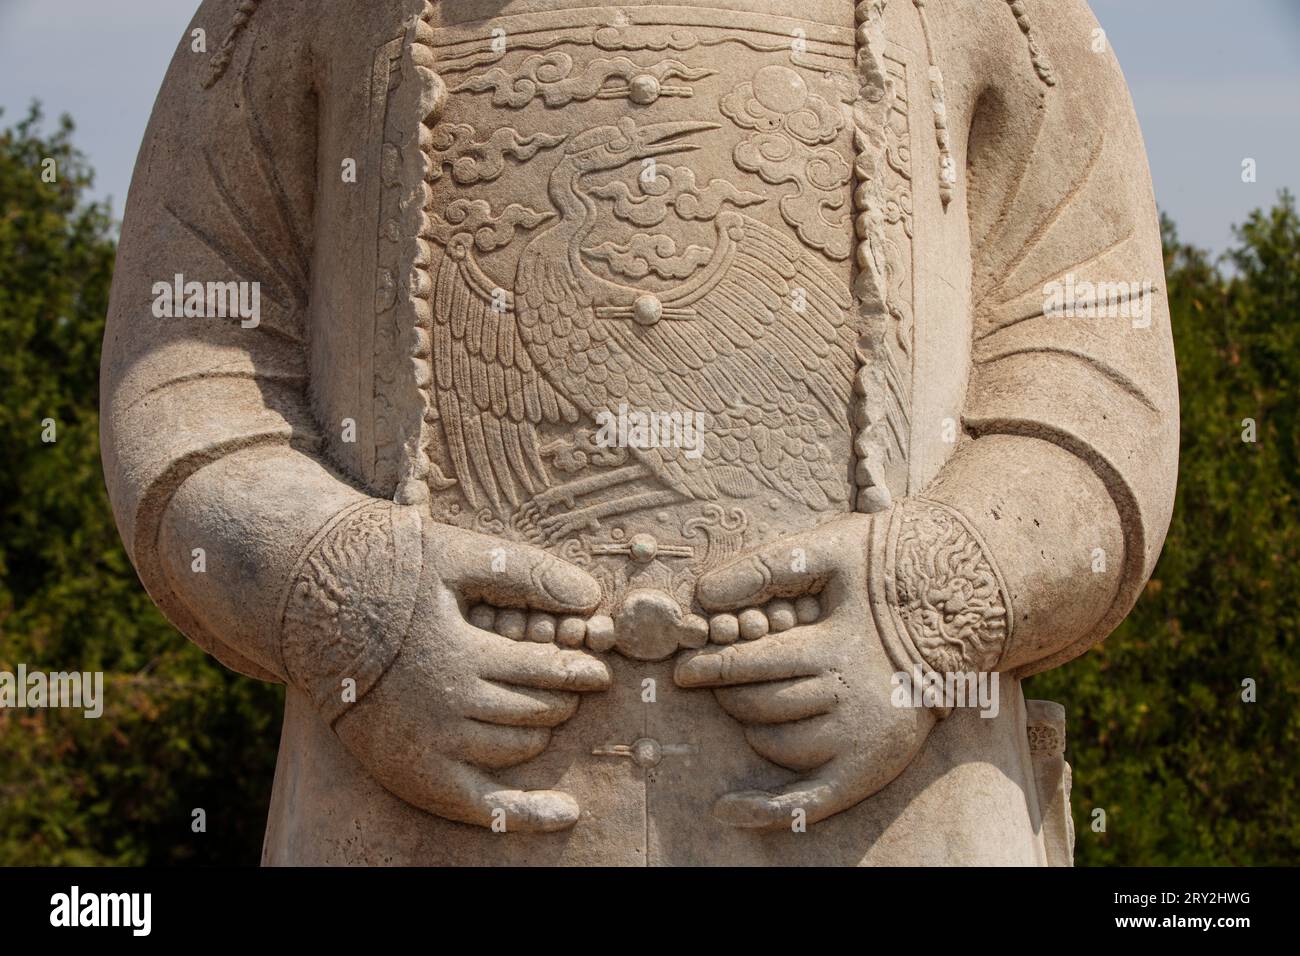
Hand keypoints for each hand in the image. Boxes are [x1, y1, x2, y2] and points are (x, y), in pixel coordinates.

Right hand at [332, 520, 609, 833]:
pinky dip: (524, 814)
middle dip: (562, 698)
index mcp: (461, 656)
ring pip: (515, 750)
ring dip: (540, 731)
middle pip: (535, 712)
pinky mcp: (409, 774)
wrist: (307, 608)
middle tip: (574, 684)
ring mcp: (426, 748)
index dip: (579, 669)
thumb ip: (525, 573)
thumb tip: (591, 596)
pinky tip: (566, 815)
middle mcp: (446, 710)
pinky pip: (480, 807)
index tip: (599, 669)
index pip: (546, 671)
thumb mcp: (456, 557)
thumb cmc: (386, 573)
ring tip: (547, 709)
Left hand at [675, 514, 934, 830]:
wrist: (958, 610)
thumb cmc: (884, 575)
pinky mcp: (870, 766)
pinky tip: (726, 809)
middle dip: (727, 690)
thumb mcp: (831, 552)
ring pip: (776, 744)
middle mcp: (852, 697)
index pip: (753, 663)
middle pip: (759, 704)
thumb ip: (766, 568)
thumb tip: (703, 592)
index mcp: (838, 646)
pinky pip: (811, 802)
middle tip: (713, 678)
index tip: (682, 669)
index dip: (712, 665)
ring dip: (752, 722)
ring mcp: (862, 738)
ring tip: (750, 700)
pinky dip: (767, 809)